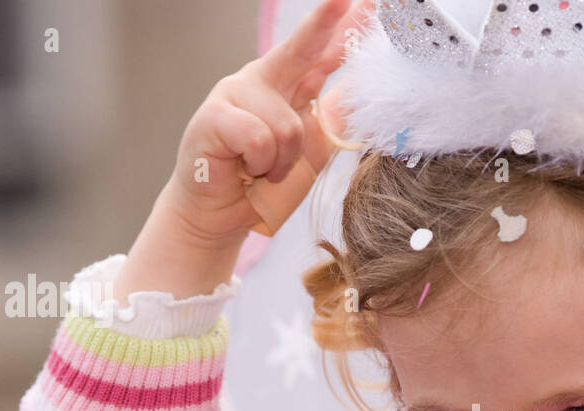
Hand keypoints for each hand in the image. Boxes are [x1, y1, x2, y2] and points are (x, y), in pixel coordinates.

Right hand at [164, 0, 371, 246]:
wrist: (220, 216)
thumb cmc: (263, 186)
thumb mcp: (310, 155)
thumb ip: (331, 124)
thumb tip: (356, 91)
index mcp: (287, 88)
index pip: (322, 55)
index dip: (344, 29)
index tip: (370, 4)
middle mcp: (262, 82)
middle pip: (300, 49)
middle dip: (324, 23)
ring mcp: (235, 94)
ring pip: (287, 124)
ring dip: (283, 160)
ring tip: (263, 171)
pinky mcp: (214, 115)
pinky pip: (259, 138)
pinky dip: (261, 163)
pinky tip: (245, 168)